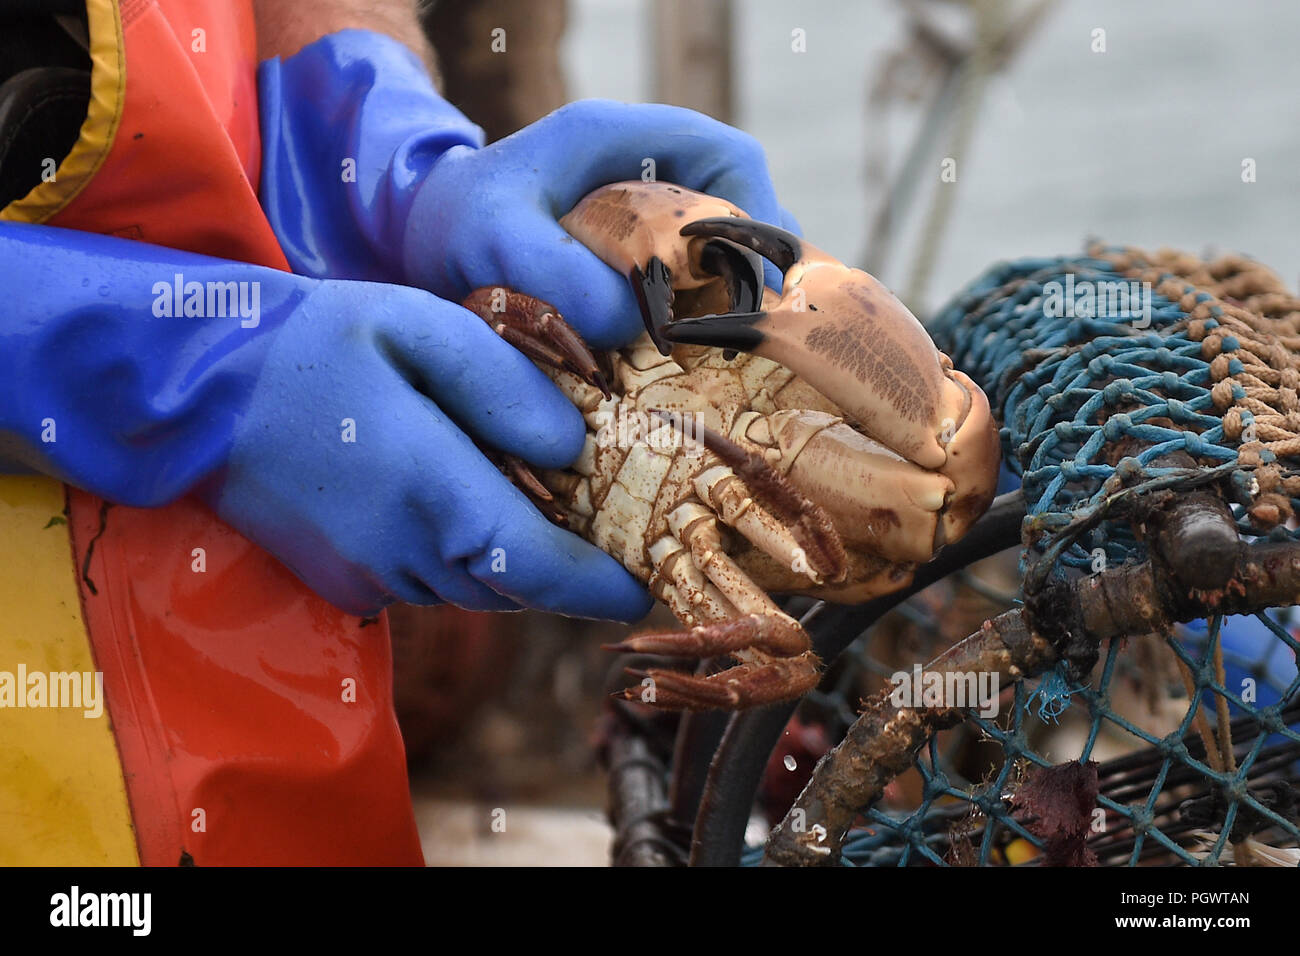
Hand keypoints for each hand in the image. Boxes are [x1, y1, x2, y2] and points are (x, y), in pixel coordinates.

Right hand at [0, 222, 651, 619]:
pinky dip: (472, 561)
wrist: (200, 389)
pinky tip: (480, 511)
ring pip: (475, 590)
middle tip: (619, 544)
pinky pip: (433, 583)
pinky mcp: (346, 578)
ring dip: (521, 569)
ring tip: (561, 525)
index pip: (537, 566)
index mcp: (429, 490)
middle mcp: (402, 552)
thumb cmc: (318, 342)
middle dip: (569, 576)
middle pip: (513, 586)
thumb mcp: (420, 327)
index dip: (598, 587)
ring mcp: (369, 573)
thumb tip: (570, 447)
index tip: (645, 589)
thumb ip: (503, 384)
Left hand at [404, 99, 794, 347]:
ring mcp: (643, 215)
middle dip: (754, 272)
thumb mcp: (491, 239)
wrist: (418, 237)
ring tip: (730, 355)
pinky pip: (690, 285)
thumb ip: (556, 272)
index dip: (760, 215)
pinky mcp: (635, 257)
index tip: (767, 283)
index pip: (724, 156)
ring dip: (728, 303)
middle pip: (737, 211)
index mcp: (614, 138)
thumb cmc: (453, 224)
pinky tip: (692, 361)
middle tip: (756, 335)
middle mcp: (641, 170)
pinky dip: (698, 321)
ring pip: (718, 254)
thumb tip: (631, 317)